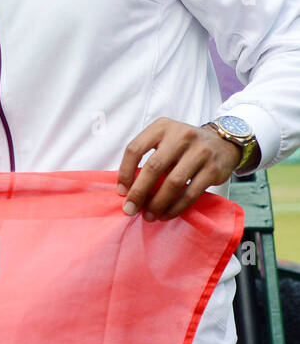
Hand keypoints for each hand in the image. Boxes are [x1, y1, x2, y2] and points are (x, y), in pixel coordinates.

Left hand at [116, 118, 239, 221]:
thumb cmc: (184, 145)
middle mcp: (181, 136)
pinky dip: (176, 207)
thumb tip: (128, 189)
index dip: (125, 172)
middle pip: (153, 167)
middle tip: (130, 209)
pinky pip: (191, 193)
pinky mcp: (213, 169)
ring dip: (158, 203)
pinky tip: (166, 214)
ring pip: (173, 182)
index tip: (122, 191)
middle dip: (139, 192)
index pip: (135, 149)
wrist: (222, 142)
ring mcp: (199, 152)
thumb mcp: (164, 139)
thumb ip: (148, 156)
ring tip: (149, 216)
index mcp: (162, 127)